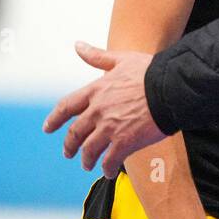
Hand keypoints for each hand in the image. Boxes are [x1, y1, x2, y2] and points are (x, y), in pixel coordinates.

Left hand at [43, 41, 166, 177]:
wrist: (170, 88)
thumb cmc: (150, 72)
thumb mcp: (121, 60)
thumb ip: (97, 56)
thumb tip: (78, 46)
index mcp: (96, 91)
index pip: (66, 106)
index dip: (54, 119)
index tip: (48, 128)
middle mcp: (98, 111)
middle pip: (75, 132)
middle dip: (70, 145)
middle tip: (68, 153)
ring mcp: (110, 128)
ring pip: (89, 149)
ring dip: (87, 159)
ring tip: (88, 165)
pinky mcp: (124, 142)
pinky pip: (110, 160)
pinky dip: (107, 168)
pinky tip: (109, 172)